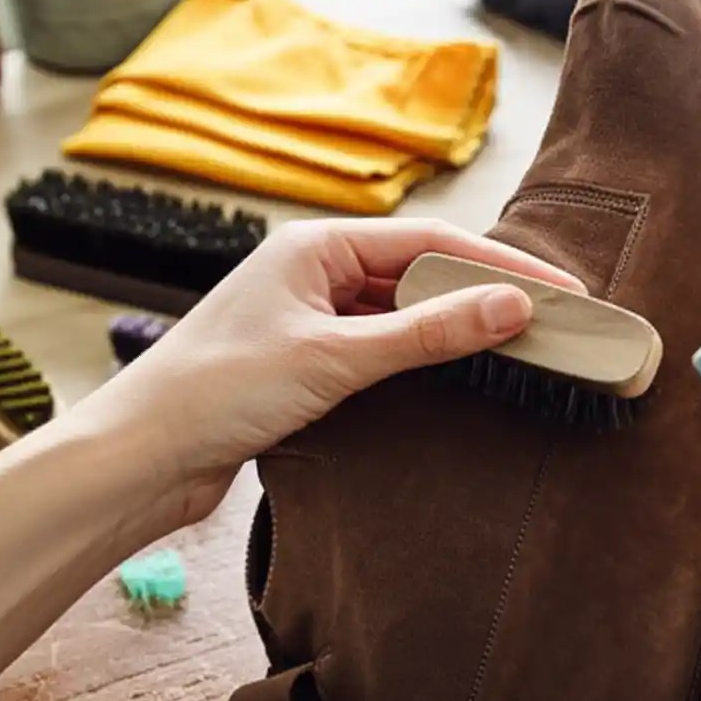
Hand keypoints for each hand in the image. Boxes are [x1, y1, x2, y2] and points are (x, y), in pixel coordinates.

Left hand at [74, 218, 584, 527]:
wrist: (140, 458)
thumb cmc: (217, 391)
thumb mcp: (335, 357)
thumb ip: (428, 331)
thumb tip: (512, 306)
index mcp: (315, 244)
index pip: (431, 242)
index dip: (499, 262)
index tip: (560, 288)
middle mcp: (315, 270)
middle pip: (421, 272)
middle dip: (485, 291)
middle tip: (552, 318)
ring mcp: (311, 315)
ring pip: (404, 311)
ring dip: (454, 326)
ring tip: (519, 344)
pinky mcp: (307, 360)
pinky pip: (382, 346)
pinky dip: (423, 356)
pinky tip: (457, 371)